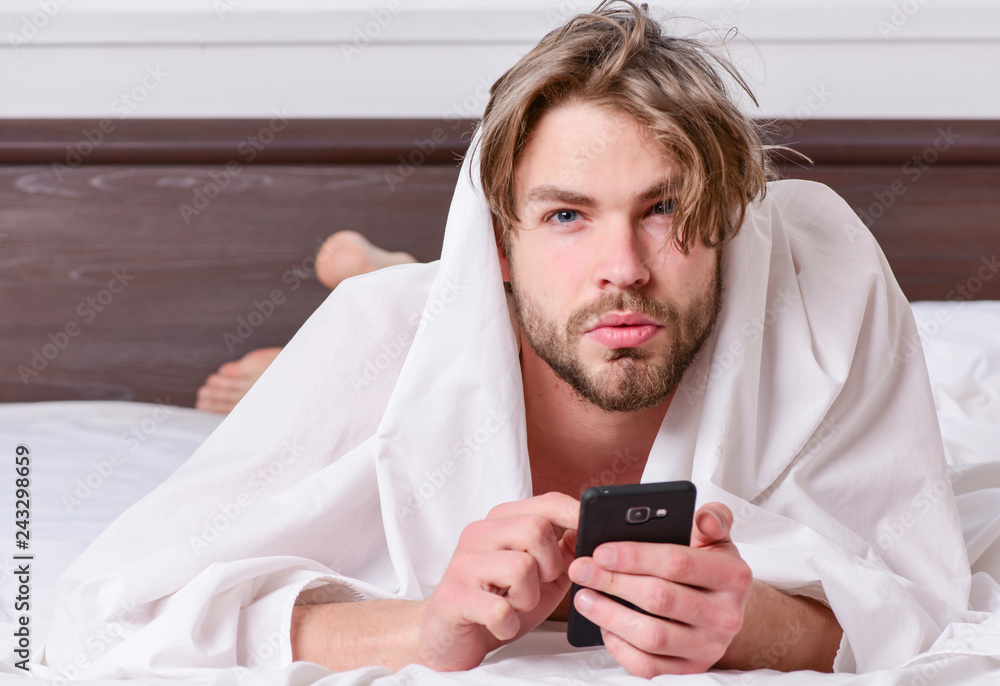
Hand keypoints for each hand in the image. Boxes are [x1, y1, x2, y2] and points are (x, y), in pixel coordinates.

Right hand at [417, 492, 579, 670]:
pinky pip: (500, 609)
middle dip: (550, 565)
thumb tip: (592, 532)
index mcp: (501, 522)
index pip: (547, 502)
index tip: (591, 530)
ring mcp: (463, 564)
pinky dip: (508, 625)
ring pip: (521, 568)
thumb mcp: (541, 576)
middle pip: (536, 529)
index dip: (574, 514)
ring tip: (513, 606)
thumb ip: (564, 552)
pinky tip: (498, 625)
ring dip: (528, 598)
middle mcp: (479, 534)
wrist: (449, 637)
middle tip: (536, 585)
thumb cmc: (498, 602)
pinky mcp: (453, 597)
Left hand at [566, 502, 750, 676]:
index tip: (600, 551)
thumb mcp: (716, 538)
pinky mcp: (690, 670)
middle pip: (660, 598)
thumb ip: (712, 519)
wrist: (723, 609)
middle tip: (581, 569)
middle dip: (613, 582)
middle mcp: (726, 615)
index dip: (635, 556)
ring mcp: (709, 647)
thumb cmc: (708, 567)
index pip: (678, 563)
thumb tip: (702, 517)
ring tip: (583, 597)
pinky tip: (603, 625)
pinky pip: (648, 666)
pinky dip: (620, 647)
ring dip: (610, 615)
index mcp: (733, 576)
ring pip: (652, 636)